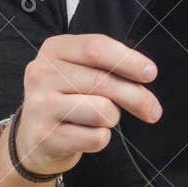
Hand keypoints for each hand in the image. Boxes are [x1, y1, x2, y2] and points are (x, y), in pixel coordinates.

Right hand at [16, 34, 161, 176]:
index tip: (151, 73)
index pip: (96, 48)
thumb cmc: (68, 99)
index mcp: (54, 50)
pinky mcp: (45, 136)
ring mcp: (40, 106)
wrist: (34, 139)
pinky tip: (86, 135)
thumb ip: (109, 68)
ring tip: (100, 119)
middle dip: (136, 96)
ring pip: (102, 110)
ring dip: (112, 118)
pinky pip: (95, 138)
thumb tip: (147, 74)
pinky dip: (100, 139)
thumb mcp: (81, 72)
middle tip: (153, 110)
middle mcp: (41, 74)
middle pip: (103, 81)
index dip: (128, 60)